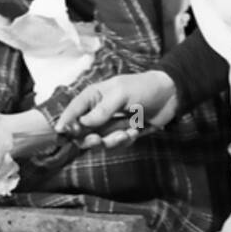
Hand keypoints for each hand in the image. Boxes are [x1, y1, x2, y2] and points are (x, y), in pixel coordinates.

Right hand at [56, 71, 177, 147]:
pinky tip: (136, 130)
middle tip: (97, 140)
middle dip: (90, 138)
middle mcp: (99, 112)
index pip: (73, 110)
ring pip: (100, 141)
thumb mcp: (121, 94)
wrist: (170, 96)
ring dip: (112, 140)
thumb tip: (83, 124)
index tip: (60, 132)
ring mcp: (111, 124)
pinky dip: (126, 139)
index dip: (64, 121)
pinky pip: (116, 144)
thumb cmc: (143, 88)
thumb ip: (102, 110)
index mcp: (94, 97)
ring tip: (127, 132)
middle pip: (83, 132)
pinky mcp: (123, 133)